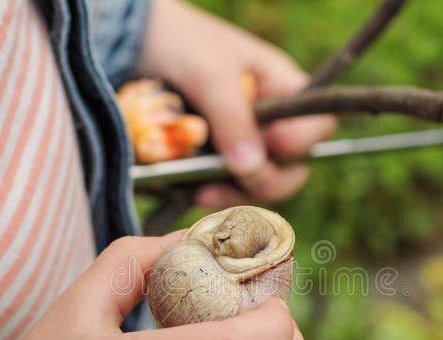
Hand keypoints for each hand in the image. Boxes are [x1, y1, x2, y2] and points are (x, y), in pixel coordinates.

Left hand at [140, 0, 335, 208]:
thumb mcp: (209, 74)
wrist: (125, 41)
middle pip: (290, 168)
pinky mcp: (211, 161)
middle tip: (237, 179)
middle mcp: (266, 121)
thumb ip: (233, 118)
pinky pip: (221, 188)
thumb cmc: (180, 42)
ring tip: (203, 192)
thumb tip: (252, 170)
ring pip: (254, 185)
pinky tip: (192, 192)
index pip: (316, 127)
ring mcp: (238, 144)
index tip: (272, 145)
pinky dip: (210, 194)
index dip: (301, 143)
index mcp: (281, 89)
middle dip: (266, 180)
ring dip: (234, 194)